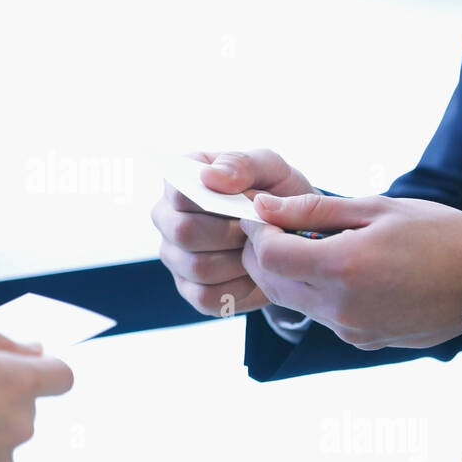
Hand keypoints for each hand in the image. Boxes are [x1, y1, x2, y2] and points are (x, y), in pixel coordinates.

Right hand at [151, 148, 315, 315]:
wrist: (295, 234)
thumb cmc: (275, 195)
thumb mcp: (270, 169)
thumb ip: (242, 164)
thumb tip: (209, 178)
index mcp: (179, 182)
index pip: (179, 192)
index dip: (217, 200)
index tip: (251, 199)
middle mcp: (167, 219)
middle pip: (184, 232)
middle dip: (232, 233)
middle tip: (262, 229)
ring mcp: (175, 257)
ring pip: (198, 267)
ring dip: (240, 261)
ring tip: (260, 250)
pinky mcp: (190, 290)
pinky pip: (208, 297)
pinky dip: (240, 288)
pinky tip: (254, 273)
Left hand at [239, 192, 461, 349]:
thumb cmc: (443, 234)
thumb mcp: (379, 208)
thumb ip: (314, 210)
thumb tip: (265, 207)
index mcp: (344, 268)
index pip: (269, 256)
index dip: (258, 233)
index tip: (263, 215)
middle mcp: (342, 308)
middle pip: (273, 285)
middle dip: (262, 256)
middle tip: (272, 229)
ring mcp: (352, 330)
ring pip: (295, 303)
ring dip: (289, 275)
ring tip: (308, 244)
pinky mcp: (365, 341)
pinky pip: (323, 316)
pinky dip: (317, 293)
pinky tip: (340, 270)